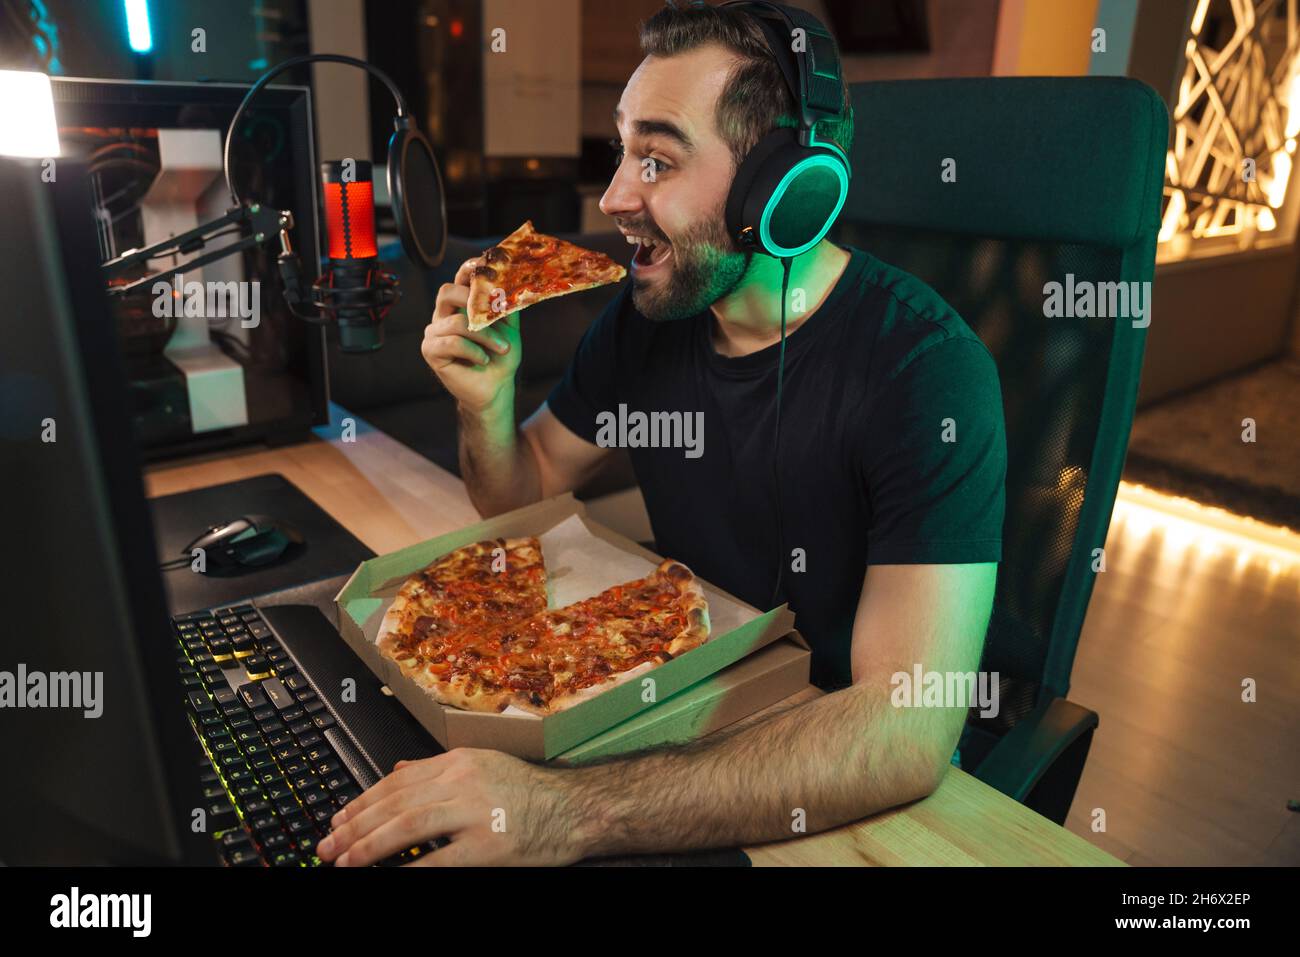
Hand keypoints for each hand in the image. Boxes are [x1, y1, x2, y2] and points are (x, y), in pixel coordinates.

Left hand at [317, 748, 589, 866]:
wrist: (577, 808)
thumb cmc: (532, 792)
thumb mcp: (484, 765)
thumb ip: (439, 769)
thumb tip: (397, 770)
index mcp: (459, 762)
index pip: (397, 779)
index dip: (362, 801)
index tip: (338, 819)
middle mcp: (463, 782)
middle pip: (395, 802)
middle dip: (355, 826)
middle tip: (328, 846)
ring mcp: (476, 813)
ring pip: (408, 825)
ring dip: (370, 846)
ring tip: (345, 861)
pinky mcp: (488, 846)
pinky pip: (439, 861)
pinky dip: (409, 870)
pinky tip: (388, 877)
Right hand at [421, 256, 522, 412]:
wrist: (496, 386)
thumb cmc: (500, 356)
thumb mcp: (509, 327)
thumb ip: (507, 305)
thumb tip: (512, 280)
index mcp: (460, 304)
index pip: (459, 278)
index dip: (469, 269)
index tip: (486, 265)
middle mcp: (443, 314)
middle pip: (446, 292)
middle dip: (471, 300)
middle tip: (495, 314)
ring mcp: (434, 332)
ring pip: (457, 322)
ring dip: (485, 335)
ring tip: (503, 348)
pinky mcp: (431, 351)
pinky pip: (452, 343)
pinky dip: (473, 351)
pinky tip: (484, 359)